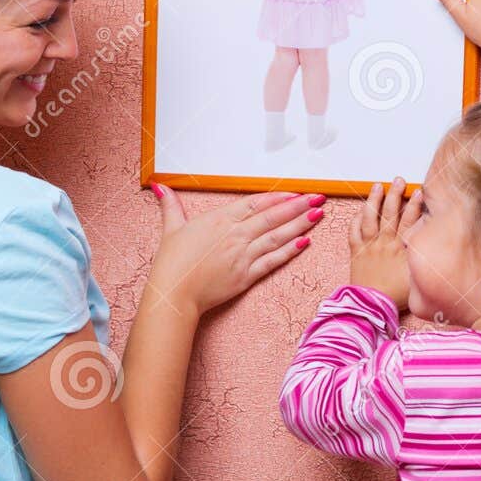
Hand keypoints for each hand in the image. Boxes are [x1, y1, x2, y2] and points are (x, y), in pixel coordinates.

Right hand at [148, 185, 325, 318]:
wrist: (174, 293)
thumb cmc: (171, 263)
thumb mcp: (171, 228)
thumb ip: (171, 206)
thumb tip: (161, 187)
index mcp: (220, 219)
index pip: (256, 203)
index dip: (278, 197)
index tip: (295, 191)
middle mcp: (235, 235)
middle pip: (273, 217)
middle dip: (298, 206)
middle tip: (318, 197)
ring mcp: (243, 255)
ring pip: (277, 236)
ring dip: (300, 225)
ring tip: (318, 215)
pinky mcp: (246, 275)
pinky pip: (273, 261)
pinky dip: (289, 251)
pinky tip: (305, 242)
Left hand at [349, 178, 419, 310]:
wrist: (372, 306)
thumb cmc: (395, 297)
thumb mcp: (417, 278)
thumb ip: (423, 261)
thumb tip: (430, 248)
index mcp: (402, 249)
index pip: (411, 221)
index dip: (415, 205)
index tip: (419, 192)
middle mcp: (385, 244)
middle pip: (391, 214)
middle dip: (395, 194)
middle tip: (398, 181)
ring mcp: (369, 247)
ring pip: (370, 218)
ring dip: (374, 200)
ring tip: (377, 186)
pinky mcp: (356, 253)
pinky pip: (354, 232)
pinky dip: (355, 220)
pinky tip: (358, 212)